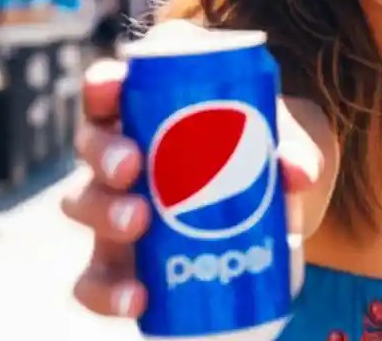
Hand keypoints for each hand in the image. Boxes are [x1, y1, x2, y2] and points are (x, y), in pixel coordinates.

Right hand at [62, 58, 326, 318]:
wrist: (277, 215)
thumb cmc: (271, 156)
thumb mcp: (292, 140)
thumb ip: (298, 149)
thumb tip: (297, 172)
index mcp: (151, 110)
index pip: (110, 88)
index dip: (102, 85)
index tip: (113, 87)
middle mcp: (124, 156)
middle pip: (91, 145)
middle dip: (104, 154)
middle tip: (133, 166)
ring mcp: (117, 208)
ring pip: (83, 204)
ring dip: (104, 211)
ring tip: (138, 222)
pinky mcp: (123, 262)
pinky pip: (95, 279)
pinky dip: (106, 290)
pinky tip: (136, 296)